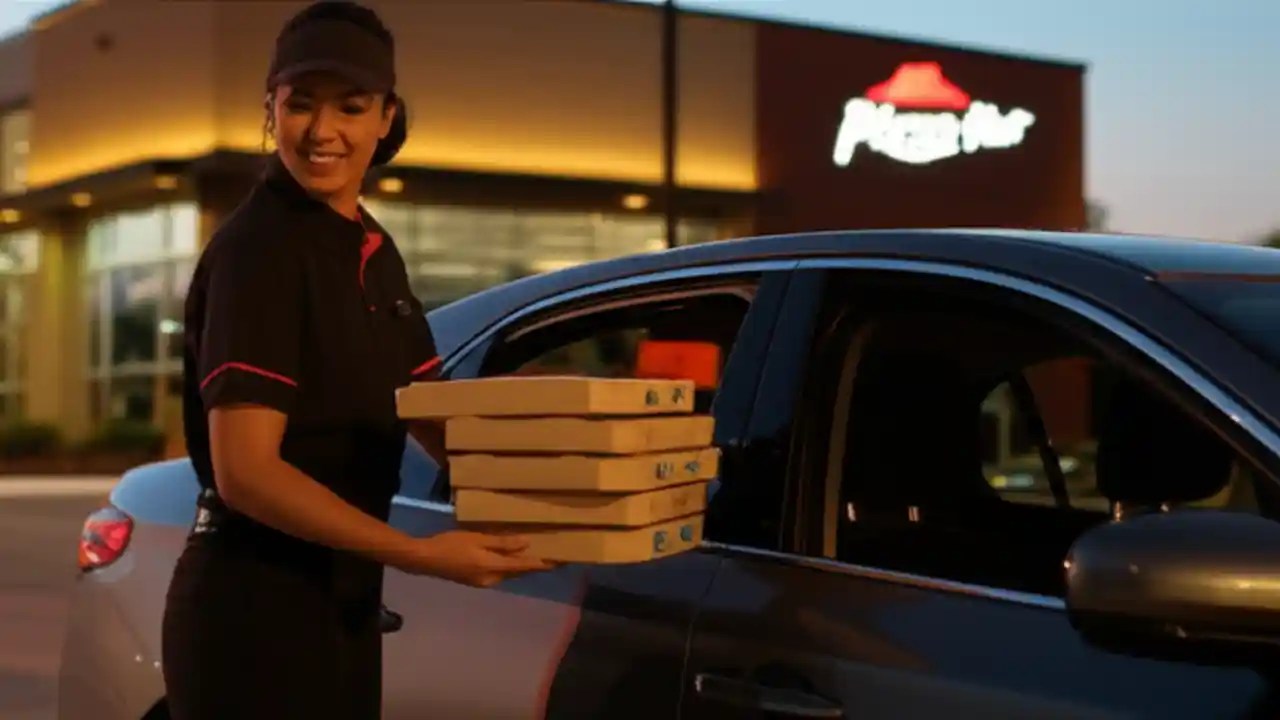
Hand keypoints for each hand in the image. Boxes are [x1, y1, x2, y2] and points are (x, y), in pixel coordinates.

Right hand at [396, 529, 557, 587]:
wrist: (425, 559)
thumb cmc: (450, 544)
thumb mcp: (478, 539)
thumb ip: (501, 543)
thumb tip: (526, 544)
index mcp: (492, 568)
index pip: (523, 567)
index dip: (542, 564)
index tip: (559, 562)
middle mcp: (491, 580)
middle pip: (518, 572)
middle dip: (535, 565)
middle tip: (553, 557)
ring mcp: (483, 582)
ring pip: (509, 573)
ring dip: (522, 566)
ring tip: (537, 555)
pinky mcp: (476, 580)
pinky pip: (499, 573)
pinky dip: (509, 566)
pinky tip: (512, 557)